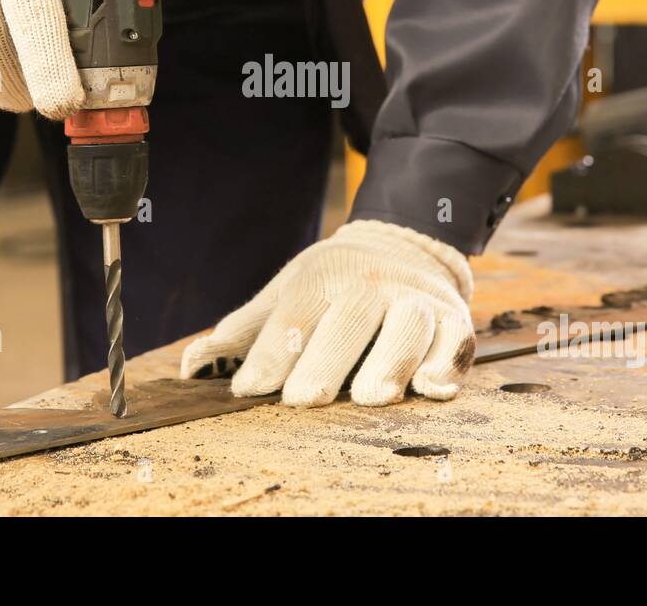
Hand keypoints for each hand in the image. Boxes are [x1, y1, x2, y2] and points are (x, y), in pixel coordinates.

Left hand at [180, 220, 475, 406]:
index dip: (270, 354)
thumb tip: (192, 365)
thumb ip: (243, 331)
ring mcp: (415, 300)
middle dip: (327, 360)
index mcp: (323, 275)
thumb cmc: (333, 286)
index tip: (248, 391)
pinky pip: (454, 340)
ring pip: (408, 326)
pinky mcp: (453, 320)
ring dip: (390, 362)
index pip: (295, 315)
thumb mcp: (284, 294)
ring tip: (371, 397)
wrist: (403, 247)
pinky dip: (445, 362)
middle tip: (304, 399)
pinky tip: (431, 387)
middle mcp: (371, 283)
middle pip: (350, 319)